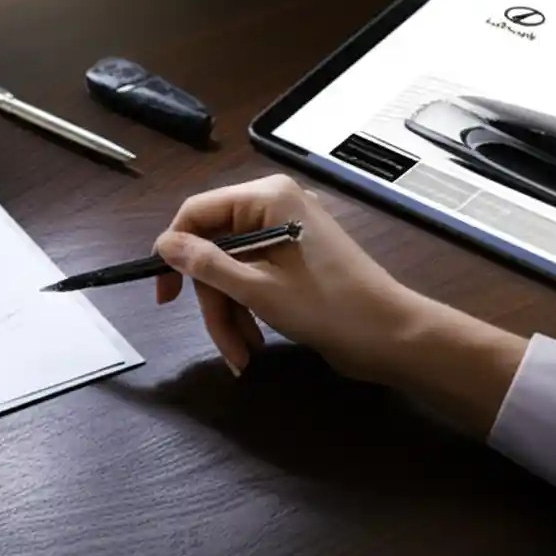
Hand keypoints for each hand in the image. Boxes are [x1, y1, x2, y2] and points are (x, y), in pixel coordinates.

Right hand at [153, 174, 417, 379]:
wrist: (392, 337)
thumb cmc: (327, 307)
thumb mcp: (257, 288)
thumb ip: (205, 264)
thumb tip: (163, 245)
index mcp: (267, 198)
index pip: (197, 212)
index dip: (174, 252)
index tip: (164, 293)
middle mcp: (274, 206)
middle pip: (214, 249)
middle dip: (214, 302)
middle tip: (220, 342)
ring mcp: (285, 234)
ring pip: (231, 271)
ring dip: (230, 315)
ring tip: (240, 356)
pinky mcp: (293, 260)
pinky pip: (252, 279)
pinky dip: (248, 312)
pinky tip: (252, 347)